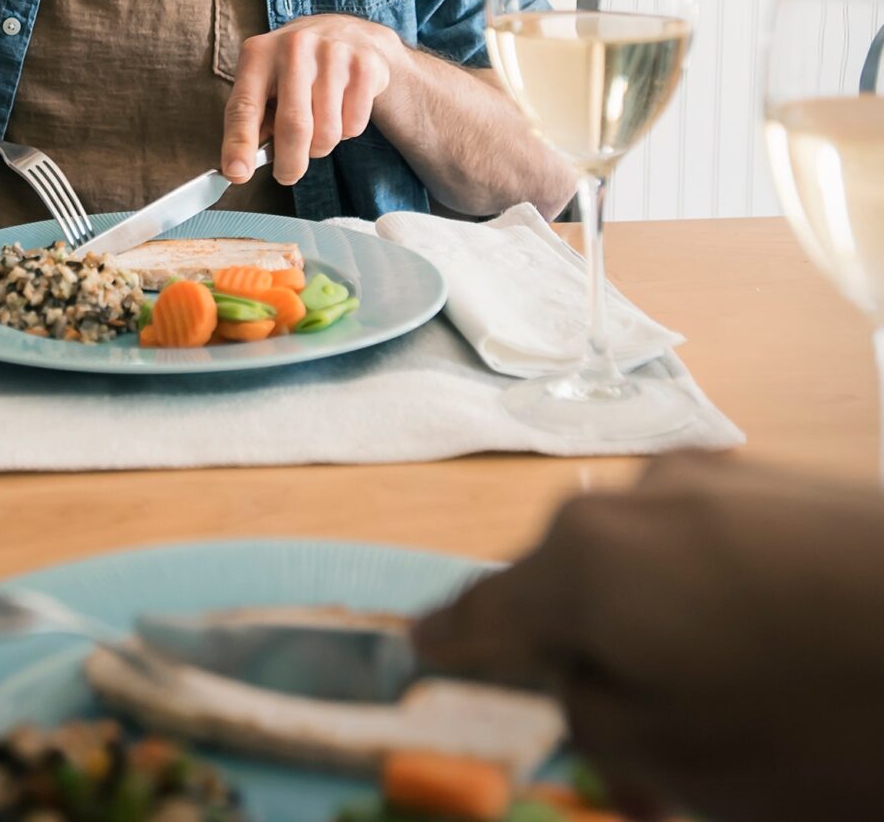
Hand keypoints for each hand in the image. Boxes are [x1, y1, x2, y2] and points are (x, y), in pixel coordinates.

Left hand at [220, 14, 396, 185]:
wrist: (348, 32)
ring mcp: (332, 55)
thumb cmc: (294, 68)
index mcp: (258, 54)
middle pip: (293, 128)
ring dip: (320, 147)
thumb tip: (243, 166)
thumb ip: (254, 120)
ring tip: (317, 127)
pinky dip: (346, 132)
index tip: (237, 173)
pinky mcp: (365, 67)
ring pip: (326, 133)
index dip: (239, 144)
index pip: (244, 107)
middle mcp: (294, 48)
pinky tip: (341, 109)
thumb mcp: (264, 81)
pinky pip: (354, 126)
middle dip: (290, 164)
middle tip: (287, 174)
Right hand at [412, 453, 883, 821]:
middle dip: (584, 646)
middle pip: (567, 578)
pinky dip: (710, 583)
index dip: (450, 641)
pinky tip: (772, 633)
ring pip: (640, 554)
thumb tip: (577, 679)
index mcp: (580, 562)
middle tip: (634, 728)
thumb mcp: (681, 762)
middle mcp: (623, 498)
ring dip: (653, 613)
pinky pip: (703, 535)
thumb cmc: (816, 711)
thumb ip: (592, 717)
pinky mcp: (774, 475)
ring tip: (722, 684)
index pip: (482, 610)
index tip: (420, 647)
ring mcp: (702, 474)